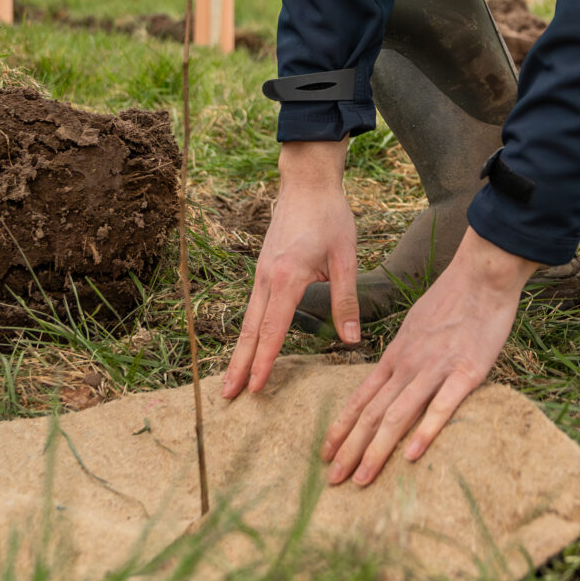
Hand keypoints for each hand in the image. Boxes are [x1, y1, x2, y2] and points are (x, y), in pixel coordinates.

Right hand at [223, 140, 357, 399]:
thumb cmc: (330, 217)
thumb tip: (352, 340)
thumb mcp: (346, 257)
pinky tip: (248, 345)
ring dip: (239, 351)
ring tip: (230, 380)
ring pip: (248, 320)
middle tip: (227, 396)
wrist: (307, 183)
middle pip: (250, 330)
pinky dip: (247, 331)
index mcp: (287, 277)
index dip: (264, 361)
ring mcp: (260, 273)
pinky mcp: (262, 268)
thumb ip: (346, 300)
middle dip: (238, 365)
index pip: (273, 329)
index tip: (254, 388)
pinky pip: (252, 307)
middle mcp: (267, 278)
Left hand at [323, 229, 539, 486]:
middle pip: (372, 414)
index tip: (325, 453)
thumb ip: (405, 354)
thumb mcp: (416, 326)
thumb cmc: (453, 299)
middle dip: (350, 449)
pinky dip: (424, 432)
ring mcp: (436, 369)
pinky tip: (410, 456)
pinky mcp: (467, 372)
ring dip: (376, 450)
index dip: (341, 427)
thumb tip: (393, 375)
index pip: (361, 397)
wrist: (482, 274)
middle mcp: (408, 365)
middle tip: (332, 480)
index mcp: (396, 356)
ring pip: (398, 415)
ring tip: (360, 480)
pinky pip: (441, 406)